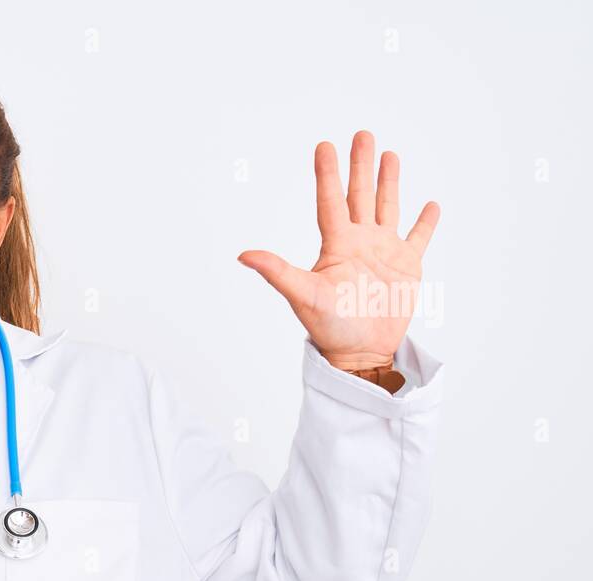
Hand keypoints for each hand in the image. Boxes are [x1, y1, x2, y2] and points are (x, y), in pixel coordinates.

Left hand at [236, 131, 439, 367]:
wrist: (361, 353)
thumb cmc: (329, 328)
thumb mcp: (303, 296)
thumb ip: (278, 272)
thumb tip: (243, 255)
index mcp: (337, 245)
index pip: (330, 201)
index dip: (327, 173)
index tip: (325, 145)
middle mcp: (359, 243)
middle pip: (360, 195)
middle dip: (361, 165)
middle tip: (362, 135)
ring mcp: (384, 252)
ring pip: (387, 207)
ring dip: (389, 182)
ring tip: (389, 155)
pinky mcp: (407, 267)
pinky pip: (418, 238)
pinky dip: (425, 222)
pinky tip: (429, 205)